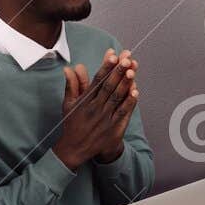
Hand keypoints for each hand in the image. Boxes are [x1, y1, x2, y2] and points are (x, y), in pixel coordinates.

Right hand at [55, 49, 138, 169]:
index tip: (112, 55)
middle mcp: (95, 108)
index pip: (97, 80)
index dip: (106, 67)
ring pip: (117, 98)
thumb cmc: (73, 124)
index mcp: (85, 101)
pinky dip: (130, 102)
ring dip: (125, 83)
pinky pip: (123, 113)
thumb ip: (72, 85)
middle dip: (118, 71)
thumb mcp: (68, 104)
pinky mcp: (113, 128)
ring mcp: (105, 118)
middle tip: (126, 58)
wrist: (75, 149)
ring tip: (132, 70)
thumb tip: (69, 68)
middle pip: (109, 86)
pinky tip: (136, 92)